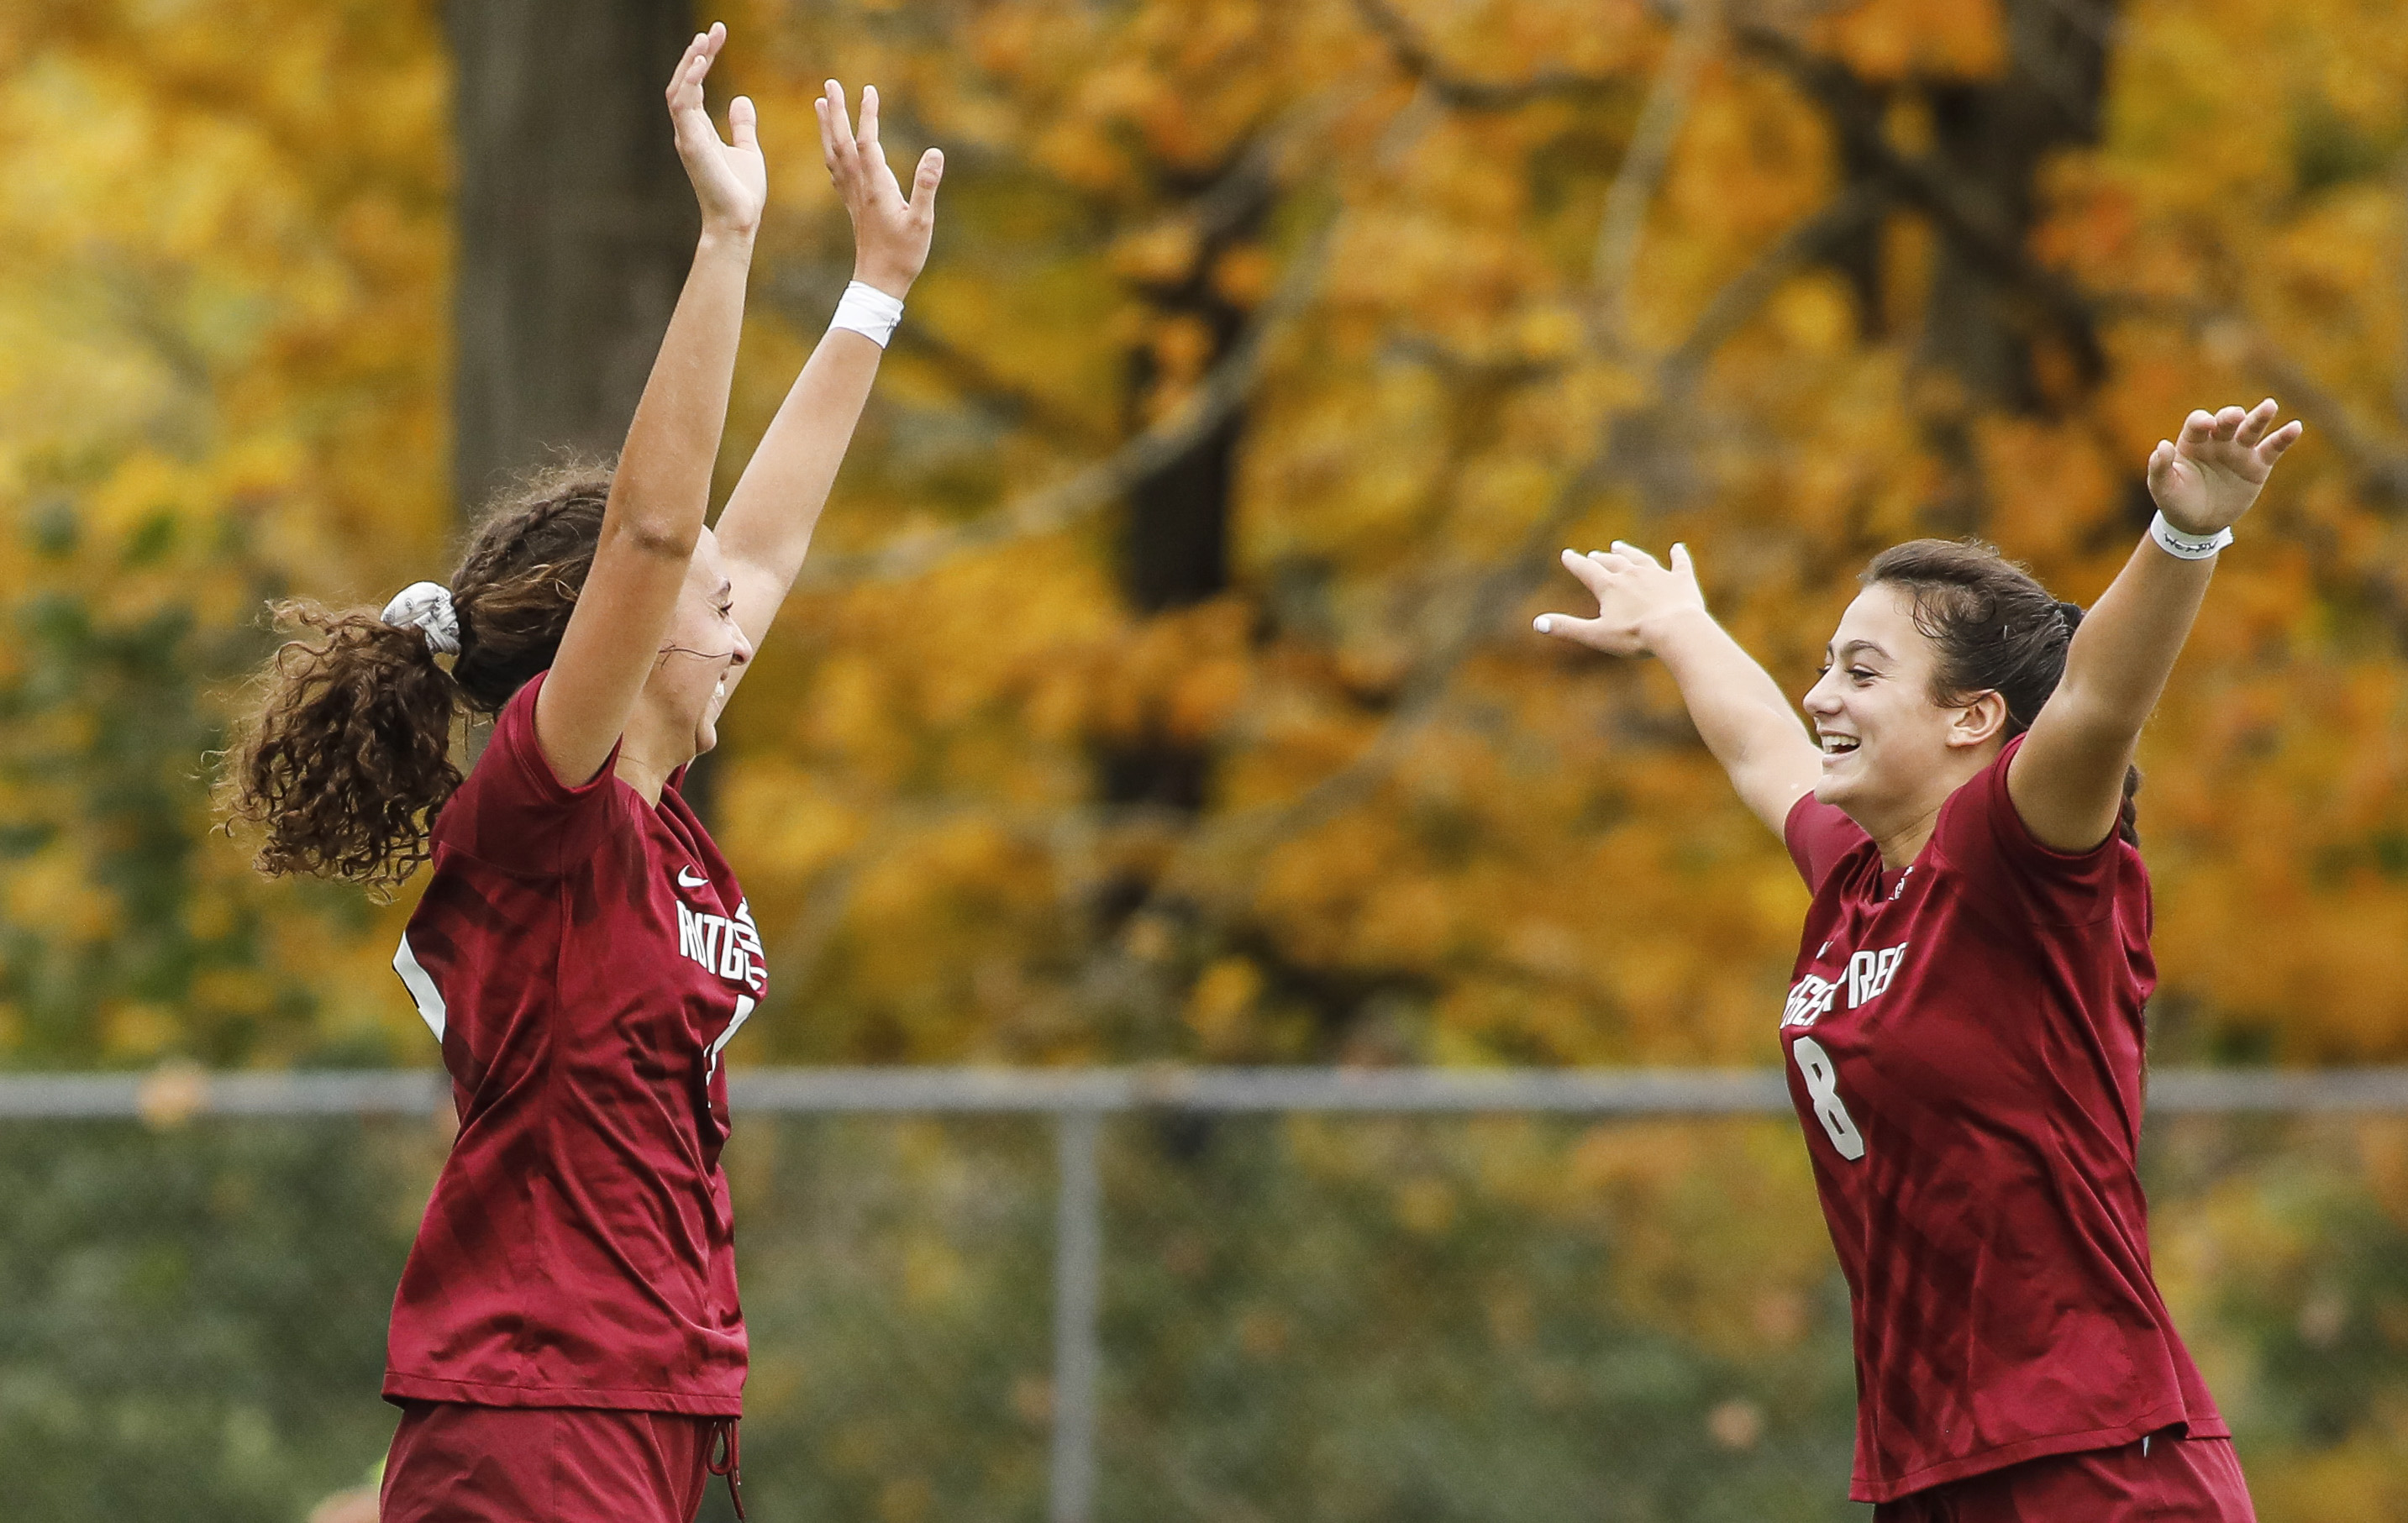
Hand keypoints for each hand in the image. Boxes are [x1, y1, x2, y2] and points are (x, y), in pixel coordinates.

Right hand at [666, 24, 766, 238]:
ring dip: (691, 63)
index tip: (718, 34)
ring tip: (706, 40)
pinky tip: (703, 63)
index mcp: (699, 129)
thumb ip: (742, 126)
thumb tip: (742, 99)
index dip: (704, 57)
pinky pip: (682, 105)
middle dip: (697, 53)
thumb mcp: (747, 150)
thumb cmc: (741, 192)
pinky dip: (690, 81)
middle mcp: (688, 129)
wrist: (739, 221)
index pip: (696, 84)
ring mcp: (686, 136)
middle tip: (714, 30)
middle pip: (685, 81)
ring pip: (678, 89)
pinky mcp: (690, 144)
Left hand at [817, 80, 941, 297]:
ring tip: (820, 103)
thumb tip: (935, 153)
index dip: (867, 115)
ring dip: (826, 127)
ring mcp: (852, 196)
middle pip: (843, 142)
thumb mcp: (922, 222)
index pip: (868, 142)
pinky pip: (835, 170)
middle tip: (829, 84)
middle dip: (836, 112)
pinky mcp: (852, 205)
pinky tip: (830, 145)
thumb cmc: (904, 255)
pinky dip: (830, 151)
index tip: (869, 90)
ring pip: (834, 154)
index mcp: (875, 188)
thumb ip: (926, 186)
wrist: (879, 282)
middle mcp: (859, 188)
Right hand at [1533, 541, 1707, 656]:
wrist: (1676, 629)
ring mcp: (1658, 575)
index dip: (1575, 563)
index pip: (1587, 570)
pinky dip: (1678, 555)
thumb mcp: (1596, 635)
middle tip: (1593, 554)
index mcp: (1610, 587)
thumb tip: (1536, 623)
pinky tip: (1678, 548)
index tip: (1567, 554)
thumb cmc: (1634, 636)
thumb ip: (1566, 628)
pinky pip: (1680, 564)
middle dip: (1601, 558)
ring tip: (1619, 546)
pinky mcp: (1682, 581)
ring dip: (1629, 552)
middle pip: (1613, 562)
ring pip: (1640, 558)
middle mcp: (1632, 575)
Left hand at [2146, 399, 2303, 535]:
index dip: (2202, 421)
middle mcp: (2217, 441)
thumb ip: (2160, 467)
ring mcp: (2238, 451)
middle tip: (2236, 415)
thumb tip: (2162, 446)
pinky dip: (2284, 437)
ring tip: (2269, 406)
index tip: (2206, 425)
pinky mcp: (2257, 465)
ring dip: (2260, 417)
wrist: (2197, 524)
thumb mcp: (2162, 488)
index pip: (2198, 423)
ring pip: (2251, 429)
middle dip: (2230, 416)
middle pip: (2226, 422)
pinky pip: (2273, 448)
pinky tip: (2296, 427)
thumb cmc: (2175, 502)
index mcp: (2192, 442)